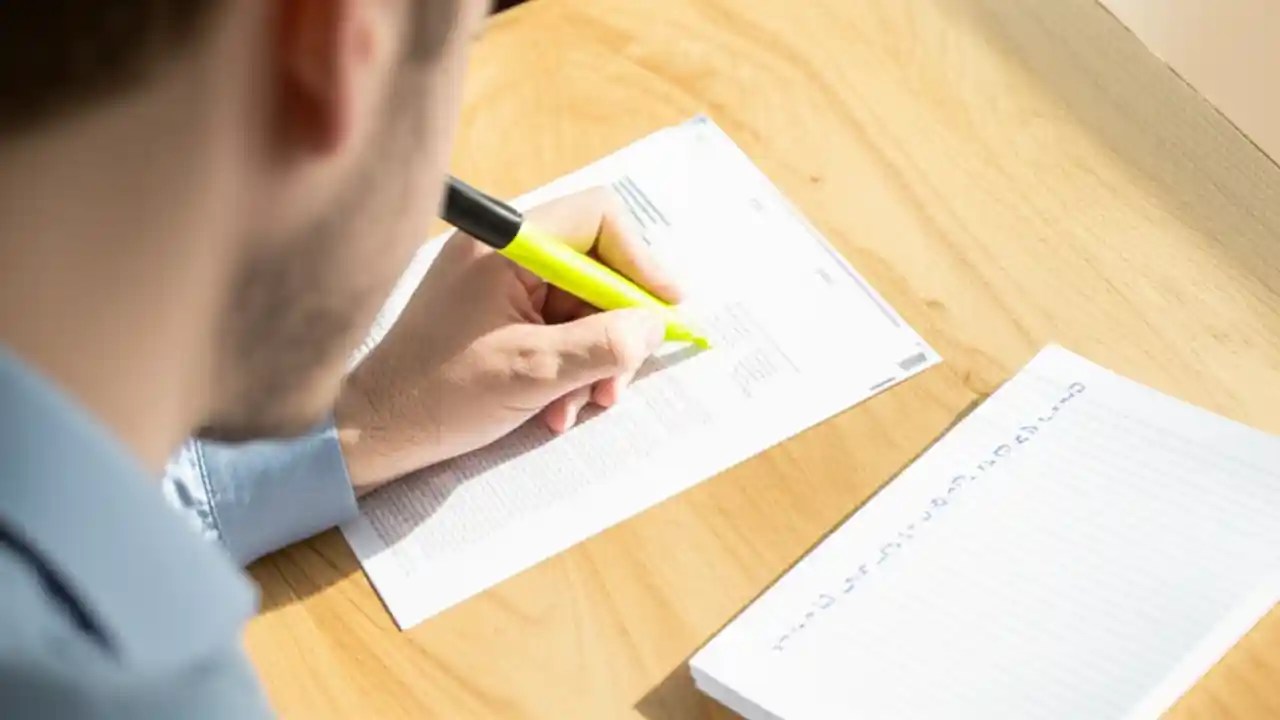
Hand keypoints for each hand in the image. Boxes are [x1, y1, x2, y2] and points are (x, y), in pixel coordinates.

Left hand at [335, 187, 683, 494]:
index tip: (666, 307)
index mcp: (505, 244)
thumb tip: (653, 324)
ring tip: (583, 404)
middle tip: (623, 377)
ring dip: (593, 358)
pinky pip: (554, 327)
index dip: (642, 260)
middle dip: (616, 327)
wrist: (373, 429)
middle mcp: (501, 251)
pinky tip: (555, 407)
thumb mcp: (536, 372)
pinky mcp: (493, 313)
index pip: (598, 218)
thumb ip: (605, 344)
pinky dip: (567, 367)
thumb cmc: (439, 394)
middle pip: (594, 268)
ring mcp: (496, 281)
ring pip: (579, 306)